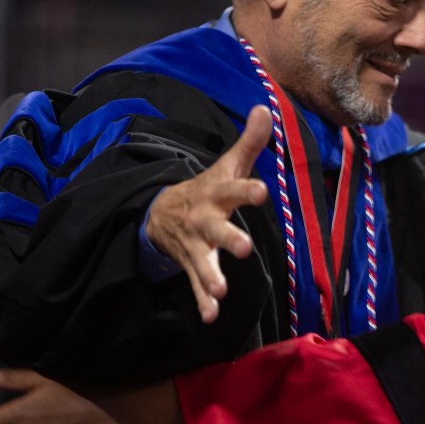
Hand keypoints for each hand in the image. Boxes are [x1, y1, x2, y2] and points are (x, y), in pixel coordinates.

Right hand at [146, 106, 271, 322]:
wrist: (159, 211)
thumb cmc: (207, 188)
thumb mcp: (226, 165)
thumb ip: (248, 143)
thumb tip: (265, 108)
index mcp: (215, 195)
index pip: (232, 190)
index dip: (246, 190)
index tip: (261, 191)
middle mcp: (203, 221)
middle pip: (215, 230)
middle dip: (228, 238)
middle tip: (244, 248)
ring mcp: (195, 245)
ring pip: (201, 262)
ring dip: (210, 276)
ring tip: (221, 290)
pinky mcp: (190, 265)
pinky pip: (194, 284)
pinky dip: (202, 301)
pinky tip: (210, 316)